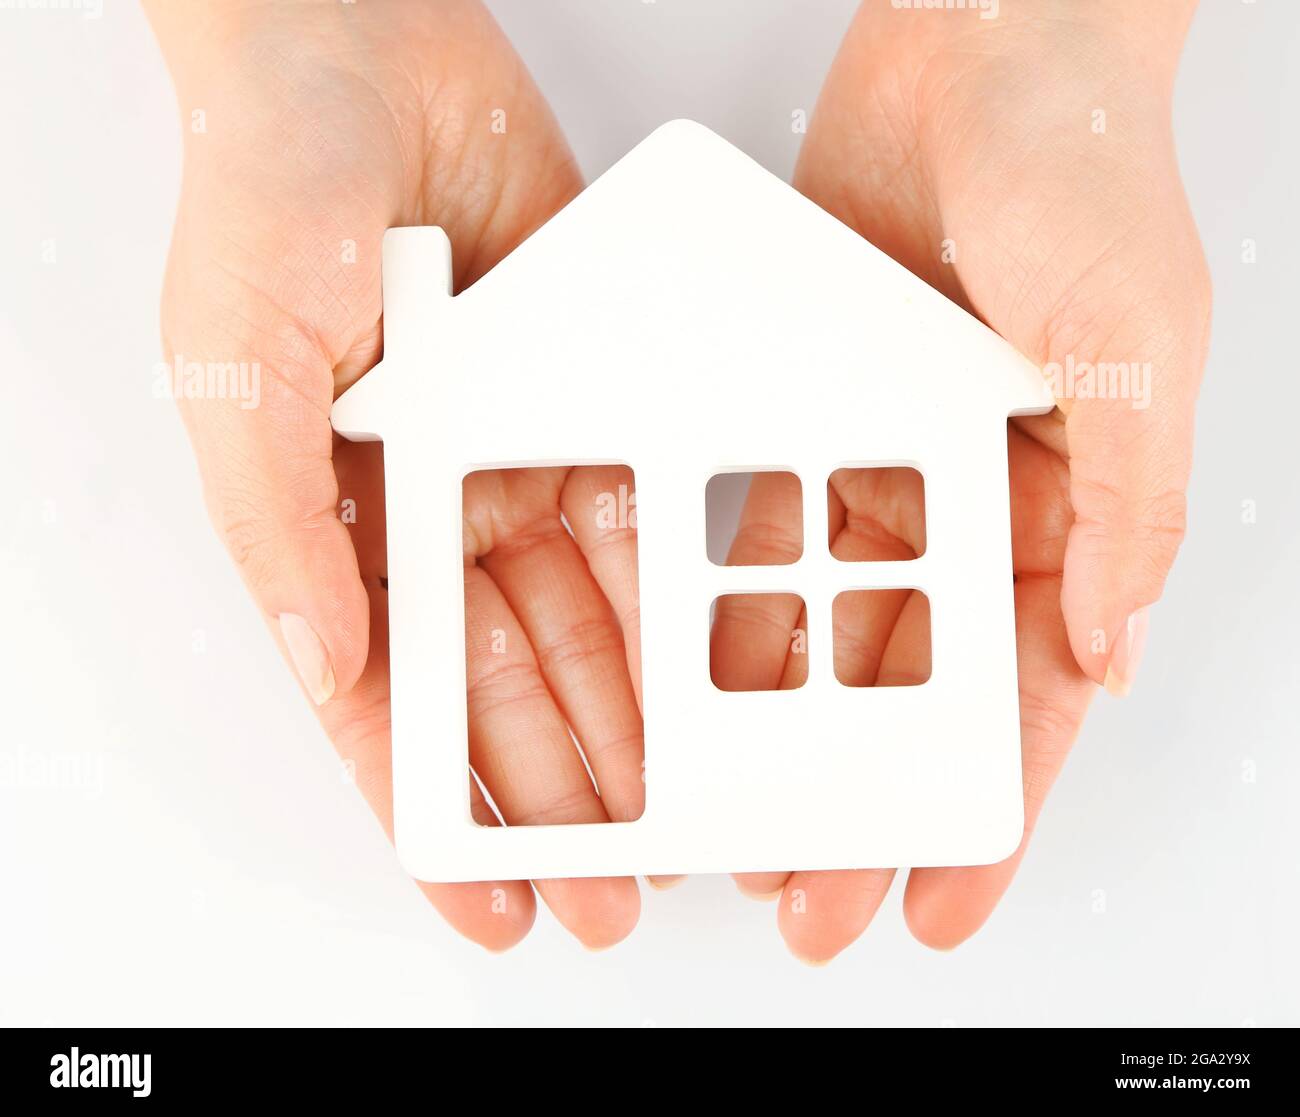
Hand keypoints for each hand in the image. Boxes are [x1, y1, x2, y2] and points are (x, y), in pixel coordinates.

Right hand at [146, 0, 650, 949]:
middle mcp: (424, 507)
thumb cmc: (267, 189)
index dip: (432, 811)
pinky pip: (630, 527)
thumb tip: (320, 661)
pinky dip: (656, 615)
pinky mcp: (580, 405)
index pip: (385, 703)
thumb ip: (278, 525)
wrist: (359, 49)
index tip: (481, 901)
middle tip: (600, 895)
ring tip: (659, 829)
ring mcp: (507, 459)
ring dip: (613, 733)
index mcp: (330, 521)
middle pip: (495, 687)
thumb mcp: (233, 368)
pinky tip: (689, 695)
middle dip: (546, 800)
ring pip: (573, 630)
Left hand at [727, 0, 1210, 960]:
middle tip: (815, 901)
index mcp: (1070, 511)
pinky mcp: (815, 415)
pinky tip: (699, 688)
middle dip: (867, 803)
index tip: (937, 898)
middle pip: (916, 691)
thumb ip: (1125, 507)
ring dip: (791, 732)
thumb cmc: (1082, 173)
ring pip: (832, 633)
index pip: (1026, 698)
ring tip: (744, 826)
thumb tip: (1103, 651)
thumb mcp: (1137, 347)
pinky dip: (736, 614)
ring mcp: (891, 465)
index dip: (984, 809)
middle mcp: (977, 505)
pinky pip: (766, 534)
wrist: (981, 49)